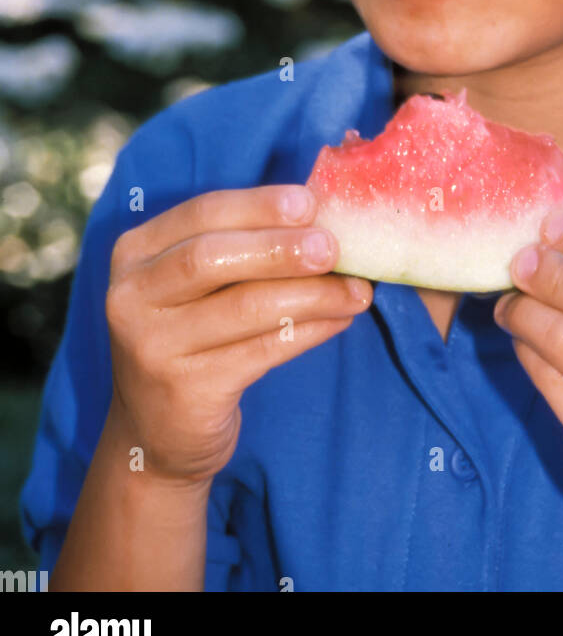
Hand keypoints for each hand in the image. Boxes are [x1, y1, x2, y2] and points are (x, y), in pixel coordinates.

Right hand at [106, 185, 371, 485]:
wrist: (158, 433)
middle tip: (333, 248)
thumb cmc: (193, 337)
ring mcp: (153, 346)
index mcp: (137, 252)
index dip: (259, 204)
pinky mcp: (185, 391)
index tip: (310, 202)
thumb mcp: (195, 286)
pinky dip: (309, 331)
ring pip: (244, 307)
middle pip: (211, 256)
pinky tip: (339, 320)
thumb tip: (322, 217)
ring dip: (311, 295)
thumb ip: (242, 246)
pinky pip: (261, 351)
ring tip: (357, 290)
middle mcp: (132, 295)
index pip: (201, 213)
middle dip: (279, 248)